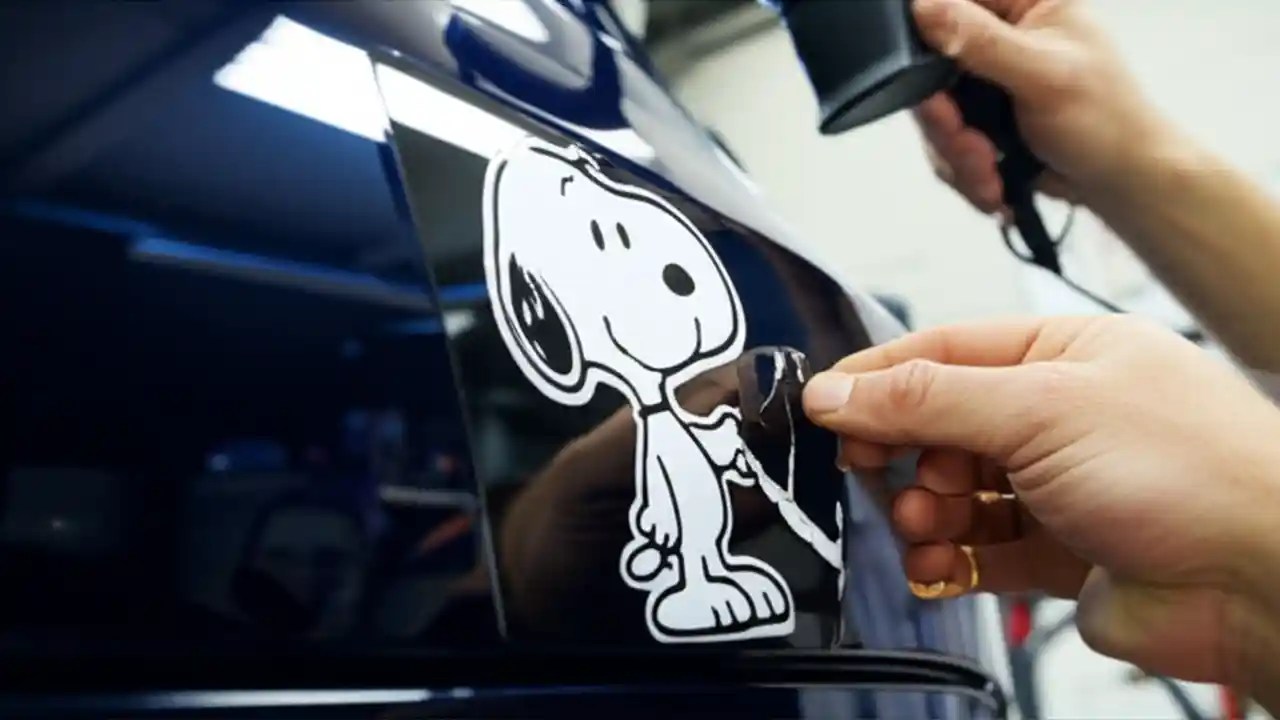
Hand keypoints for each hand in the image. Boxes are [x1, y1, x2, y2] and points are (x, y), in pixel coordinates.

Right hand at [802, 315, 1279, 686]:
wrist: (1266, 578)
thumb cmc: (1190, 470)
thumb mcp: (1039, 408)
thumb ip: (927, 399)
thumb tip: (838, 392)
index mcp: (1063, 355)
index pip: (943, 351)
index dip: (877, 378)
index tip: (823, 406)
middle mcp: (1060, 415)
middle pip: (941, 425)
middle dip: (901, 452)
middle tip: (868, 469)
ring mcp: (1061, 485)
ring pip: (954, 494)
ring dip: (924, 511)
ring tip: (923, 523)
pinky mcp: (1061, 552)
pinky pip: (979, 552)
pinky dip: (948, 561)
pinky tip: (937, 567)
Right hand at [911, 0, 1174, 212]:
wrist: (1122, 183)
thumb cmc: (1107, 122)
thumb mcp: (1043, 75)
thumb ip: (981, 41)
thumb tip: (924, 8)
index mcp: (1026, 5)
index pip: (953, 2)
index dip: (929, 40)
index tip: (936, 87)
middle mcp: (1003, 37)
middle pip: (932, 68)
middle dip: (947, 122)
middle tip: (972, 146)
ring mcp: (988, 82)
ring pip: (936, 114)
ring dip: (957, 154)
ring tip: (991, 173)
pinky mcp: (982, 120)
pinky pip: (945, 143)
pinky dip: (964, 170)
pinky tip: (994, 181)